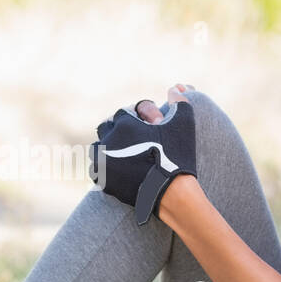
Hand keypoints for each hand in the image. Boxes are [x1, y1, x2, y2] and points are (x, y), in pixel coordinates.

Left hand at [89, 85, 197, 224]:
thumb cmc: (178, 155)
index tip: (140, 125)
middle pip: (105, 128)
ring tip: (119, 153)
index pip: (121, 114)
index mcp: (124, 123)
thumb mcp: (183, 123)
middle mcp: (109, 140)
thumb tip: (175, 89)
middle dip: (115, 130)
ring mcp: (104, 162)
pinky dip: (104, 169)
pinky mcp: (104, 181)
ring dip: (106, 148)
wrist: (171, 192)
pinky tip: (116, 170)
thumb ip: (180, 102)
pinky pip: (97, 171)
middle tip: (128, 138)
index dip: (132, 118)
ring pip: (97, 149)